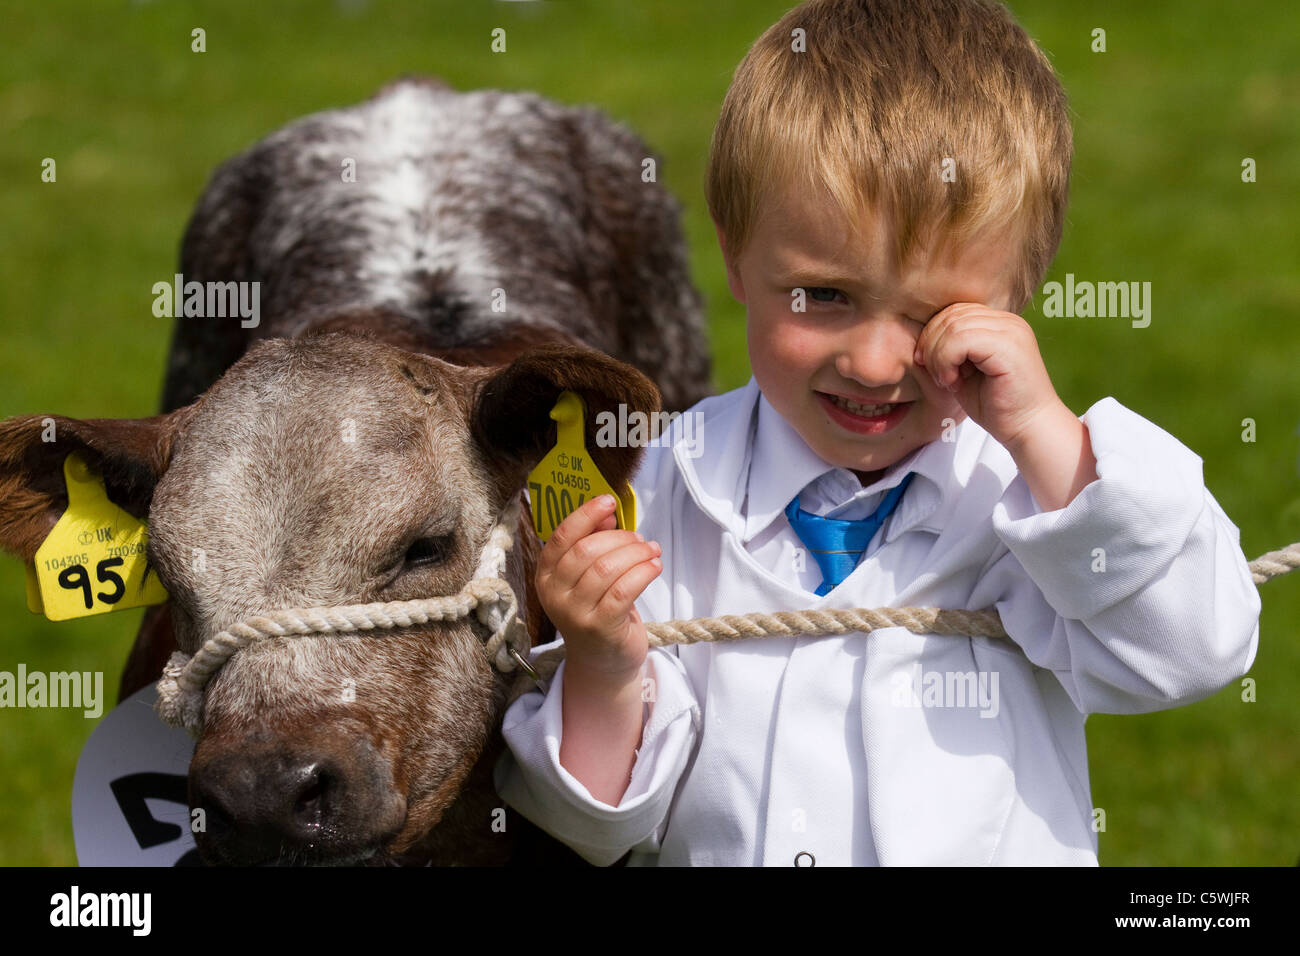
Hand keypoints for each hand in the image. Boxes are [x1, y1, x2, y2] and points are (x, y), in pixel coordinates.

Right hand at [535, 493, 661, 680]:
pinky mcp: (600, 627)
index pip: (562, 537)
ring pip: (607, 568)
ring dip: (636, 554)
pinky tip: (655, 567)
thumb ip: (592, 545)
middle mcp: (554, 595)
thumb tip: (607, 515)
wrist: (602, 661)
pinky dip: (643, 572)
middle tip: (640, 539)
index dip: (586, 515)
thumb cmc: (597, 611)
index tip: (609, 501)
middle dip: (619, 538)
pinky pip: (623, 590)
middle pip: (587, 551)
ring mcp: (575, 614)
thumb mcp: (587, 577)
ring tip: (652, 551)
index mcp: (546, 576)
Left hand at [913, 302, 1066, 452]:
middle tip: (936, 374)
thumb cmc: (996, 407)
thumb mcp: (964, 374)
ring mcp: (1011, 331)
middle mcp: (1009, 322)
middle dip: (931, 344)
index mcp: (1000, 324)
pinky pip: (962, 340)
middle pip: (952, 314)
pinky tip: (953, 382)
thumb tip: (919, 343)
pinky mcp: (1009, 346)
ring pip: (954, 326)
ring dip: (938, 356)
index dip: (932, 334)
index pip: (956, 311)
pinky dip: (947, 361)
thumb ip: (947, 353)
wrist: (1028, 429)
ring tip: (947, 380)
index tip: (926, 363)